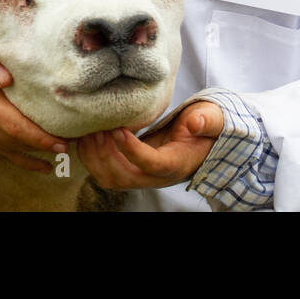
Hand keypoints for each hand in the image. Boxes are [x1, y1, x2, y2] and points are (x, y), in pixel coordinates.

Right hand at [0, 7, 67, 171]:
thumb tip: (7, 79)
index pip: (16, 125)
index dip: (40, 136)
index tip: (63, 139)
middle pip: (14, 140)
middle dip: (42, 146)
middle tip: (70, 146)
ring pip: (4, 148)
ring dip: (30, 153)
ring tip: (57, 155)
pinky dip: (14, 156)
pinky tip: (33, 162)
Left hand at [77, 101, 223, 189]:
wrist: (199, 141)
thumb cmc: (204, 128)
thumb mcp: (212, 119)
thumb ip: (207, 121)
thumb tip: (195, 122)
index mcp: (175, 164)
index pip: (152, 164)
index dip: (133, 150)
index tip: (118, 130)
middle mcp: (155, 177)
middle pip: (125, 177)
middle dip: (107, 155)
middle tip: (100, 129)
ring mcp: (140, 176)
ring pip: (111, 179)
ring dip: (96, 158)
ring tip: (91, 132)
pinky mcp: (129, 171)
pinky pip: (105, 173)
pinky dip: (91, 158)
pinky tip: (87, 137)